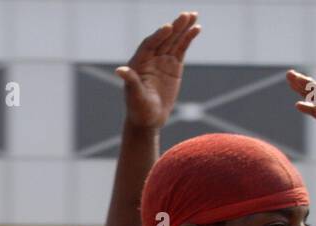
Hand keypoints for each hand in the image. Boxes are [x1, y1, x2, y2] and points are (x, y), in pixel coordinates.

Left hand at [117, 11, 200, 130]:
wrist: (149, 119)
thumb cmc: (138, 109)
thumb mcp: (135, 96)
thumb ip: (131, 81)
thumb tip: (119, 70)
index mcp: (138, 63)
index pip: (149, 44)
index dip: (158, 36)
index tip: (168, 27)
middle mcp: (150, 59)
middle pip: (163, 39)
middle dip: (174, 27)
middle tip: (185, 15)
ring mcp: (162, 61)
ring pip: (174, 41)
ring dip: (183, 28)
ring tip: (193, 15)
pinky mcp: (173, 66)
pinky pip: (181, 49)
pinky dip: (188, 38)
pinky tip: (196, 28)